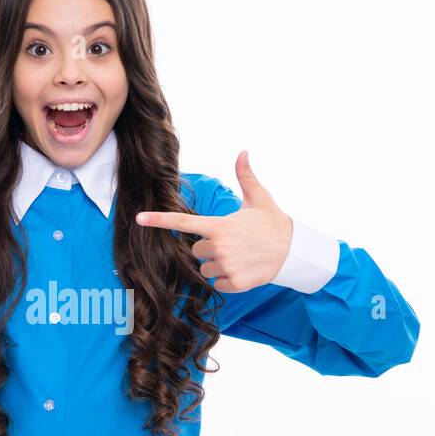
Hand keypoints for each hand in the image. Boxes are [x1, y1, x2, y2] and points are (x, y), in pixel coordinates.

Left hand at [134, 151, 292, 292]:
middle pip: (196, 252)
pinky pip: (217, 284)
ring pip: (206, 269)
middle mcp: (219, 247)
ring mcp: (227, 266)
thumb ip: (245, 176)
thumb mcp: (259, 198)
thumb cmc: (272, 223)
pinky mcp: (235, 283)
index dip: (159, 220)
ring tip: (239, 257)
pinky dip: (227, 279)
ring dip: (217, 265)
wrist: (295, 251)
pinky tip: (243, 269)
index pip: (183, 223)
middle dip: (209, 248)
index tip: (139, 219)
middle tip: (232, 243)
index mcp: (219, 226)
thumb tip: (243, 151)